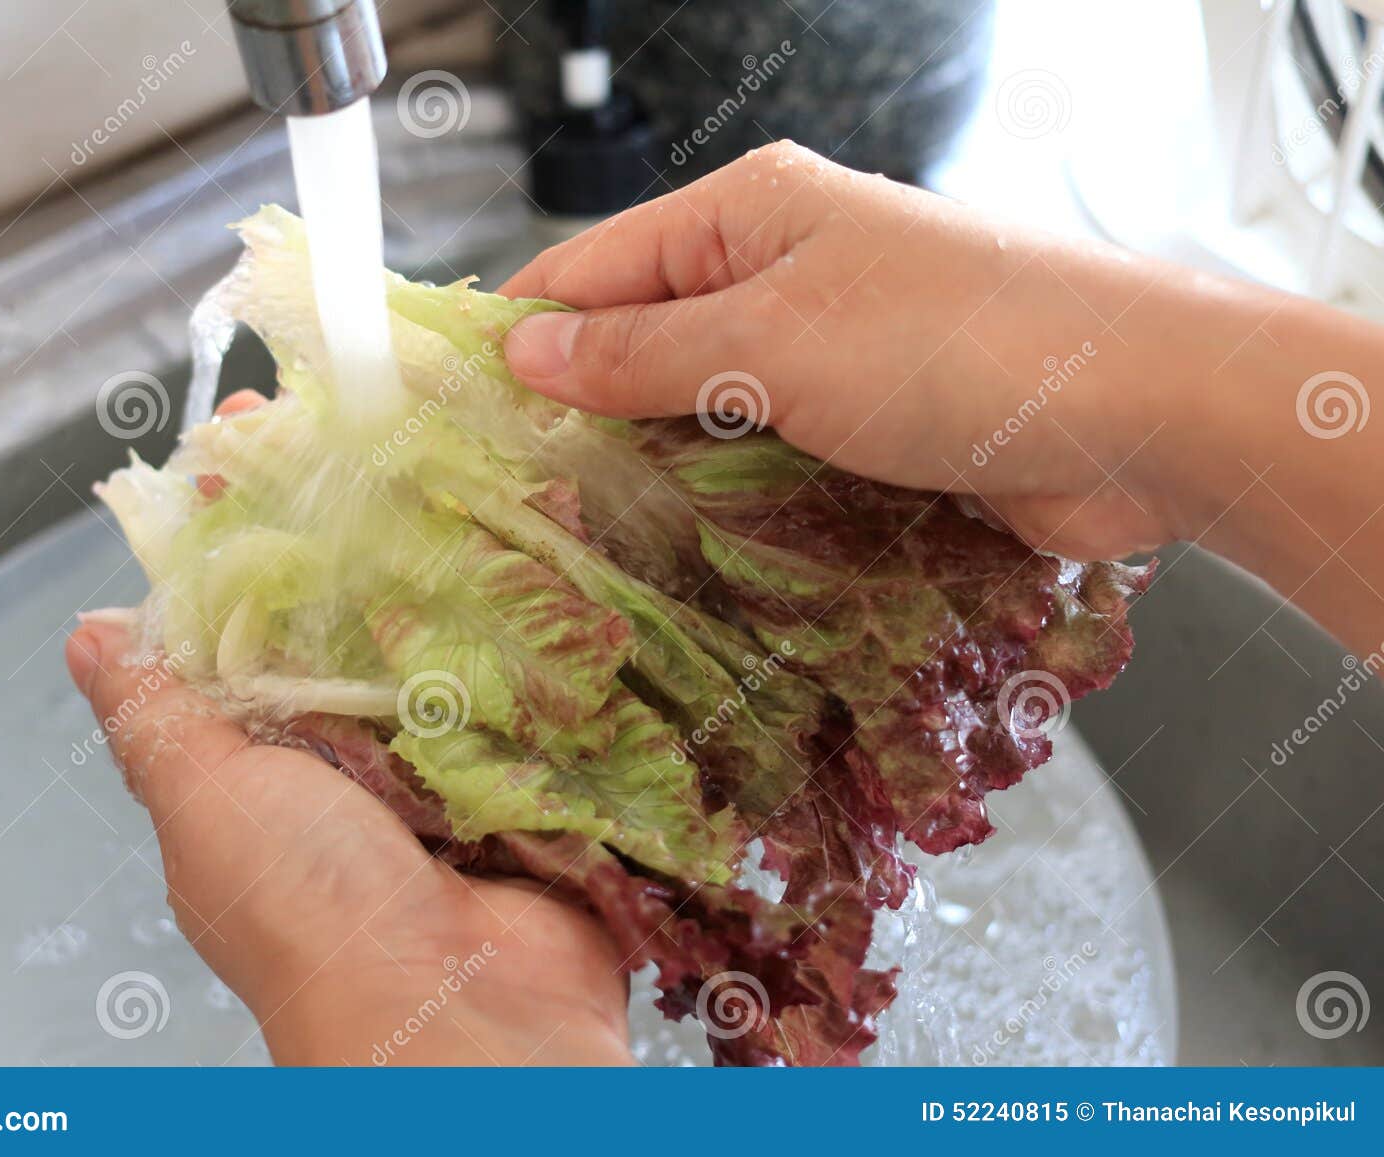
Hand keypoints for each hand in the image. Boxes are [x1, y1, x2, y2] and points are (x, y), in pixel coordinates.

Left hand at [64, 393, 634, 1065]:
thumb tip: (86, 638)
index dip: (247, 527)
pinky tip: (561, 532)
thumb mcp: (205, 803)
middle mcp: (361, 754)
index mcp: (269, 760)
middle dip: (368, 521)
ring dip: (466, 558)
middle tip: (386, 417)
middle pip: (357, 612)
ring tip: (476, 448)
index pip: (247, 615)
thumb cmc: (316, 920)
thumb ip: (153, 717)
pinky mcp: (542, 769)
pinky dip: (550, 615)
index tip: (262, 432)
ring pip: (454, 633)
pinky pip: (543, 675)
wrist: (467, 1022)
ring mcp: (457, 759)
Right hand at [500, 142, 1383, 655]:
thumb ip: (643, 353)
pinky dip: (713, 499)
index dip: (510, 332)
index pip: (589, 266)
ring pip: (695, 410)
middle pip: (637, 340)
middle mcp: (778, 274)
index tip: (437, 408)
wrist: (1140, 417)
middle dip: (572, 411)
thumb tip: (525, 351)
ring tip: (560, 538)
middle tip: (493, 498)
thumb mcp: (775, 341)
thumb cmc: (960, 347)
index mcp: (746, 213)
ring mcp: (824, 355)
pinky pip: (758, 460)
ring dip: (643, 467)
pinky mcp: (862, 429)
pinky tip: (664, 550)